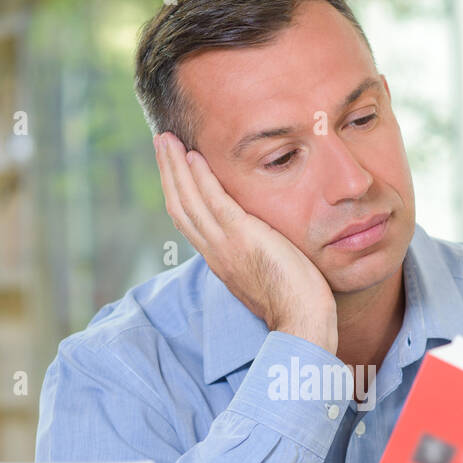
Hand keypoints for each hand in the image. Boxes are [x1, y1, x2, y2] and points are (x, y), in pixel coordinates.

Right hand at [153, 132, 337, 353]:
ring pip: (188, 201)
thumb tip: (266, 243)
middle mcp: (215, 253)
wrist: (302, 323)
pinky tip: (194, 157)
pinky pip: (214, 202)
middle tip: (161, 143)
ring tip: (167, 139)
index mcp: (221, 261)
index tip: (175, 168)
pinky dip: (201, 178)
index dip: (180, 192)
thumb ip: (259, 254)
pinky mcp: (242, 238)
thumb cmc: (297, 304)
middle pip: (180, 207)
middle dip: (168, 173)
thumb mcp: (269, 273)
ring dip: (175, 167)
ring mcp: (225, 246)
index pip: (191, 221)